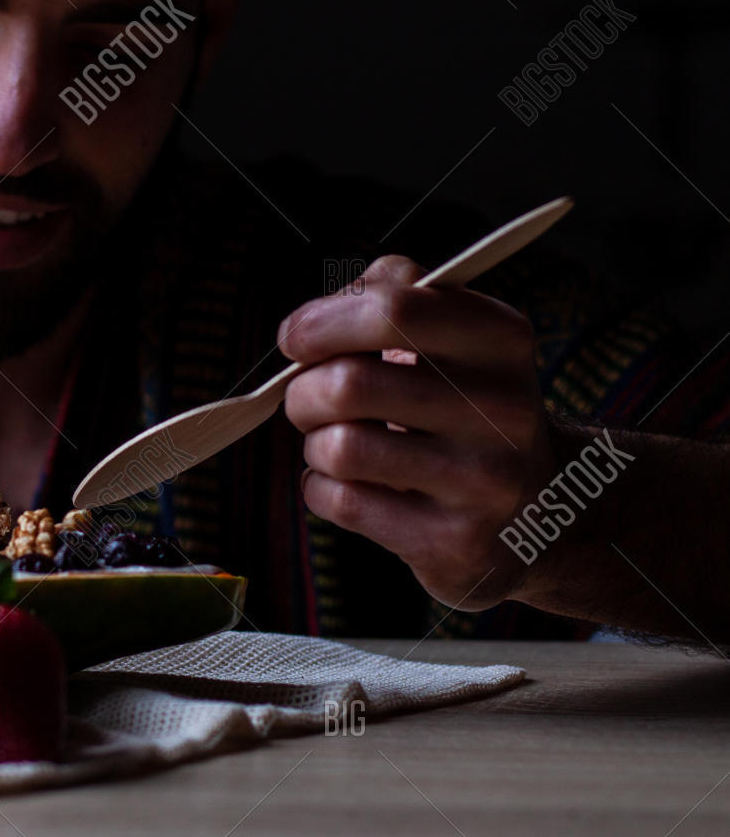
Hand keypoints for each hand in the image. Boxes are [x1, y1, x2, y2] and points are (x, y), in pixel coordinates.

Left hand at [279, 255, 558, 610]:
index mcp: (501, 341)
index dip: (321, 321)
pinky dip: (322, 488)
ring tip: (338, 443)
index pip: (393, 310)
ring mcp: (483, 483)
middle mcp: (504, 409)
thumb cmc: (466, 405)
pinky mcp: (453, 543)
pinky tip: (353, 485)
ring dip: (314, 442)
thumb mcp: (454, 334)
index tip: (295, 337)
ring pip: (338, 447)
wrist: (540, 511)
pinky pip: (340, 501)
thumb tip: (312, 320)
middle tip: (308, 399)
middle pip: (349, 384)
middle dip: (302, 390)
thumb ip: (392, 293)